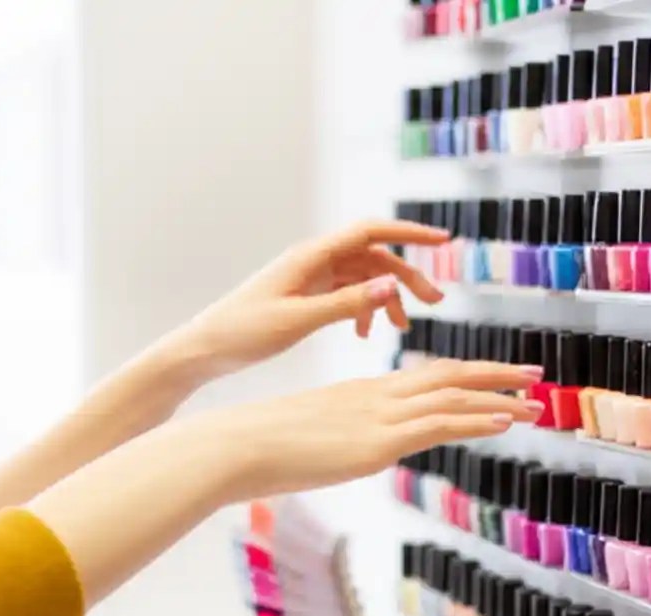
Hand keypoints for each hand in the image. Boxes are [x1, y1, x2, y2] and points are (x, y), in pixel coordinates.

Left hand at [171, 221, 447, 377]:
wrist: (205, 348)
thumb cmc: (244, 332)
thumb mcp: (299, 320)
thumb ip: (348, 303)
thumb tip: (391, 285)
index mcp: (311, 256)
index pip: (371, 231)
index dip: (410, 232)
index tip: (444, 239)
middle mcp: (313, 260)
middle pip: (374, 256)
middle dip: (407, 277)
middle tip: (435, 303)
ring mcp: (310, 277)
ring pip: (363, 277)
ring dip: (387, 298)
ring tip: (403, 329)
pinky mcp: (306, 294)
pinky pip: (347, 294)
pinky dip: (363, 310)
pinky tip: (364, 335)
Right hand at [184, 359, 543, 501]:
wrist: (237, 444)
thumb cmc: (261, 444)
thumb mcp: (311, 437)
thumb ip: (338, 440)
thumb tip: (347, 452)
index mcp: (363, 393)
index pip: (426, 377)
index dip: (467, 375)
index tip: (496, 376)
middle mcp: (378, 397)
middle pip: (450, 376)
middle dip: (496, 375)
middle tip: (536, 374)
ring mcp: (379, 416)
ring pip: (453, 397)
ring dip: (500, 397)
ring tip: (537, 402)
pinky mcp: (377, 441)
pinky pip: (439, 424)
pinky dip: (477, 420)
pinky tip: (506, 421)